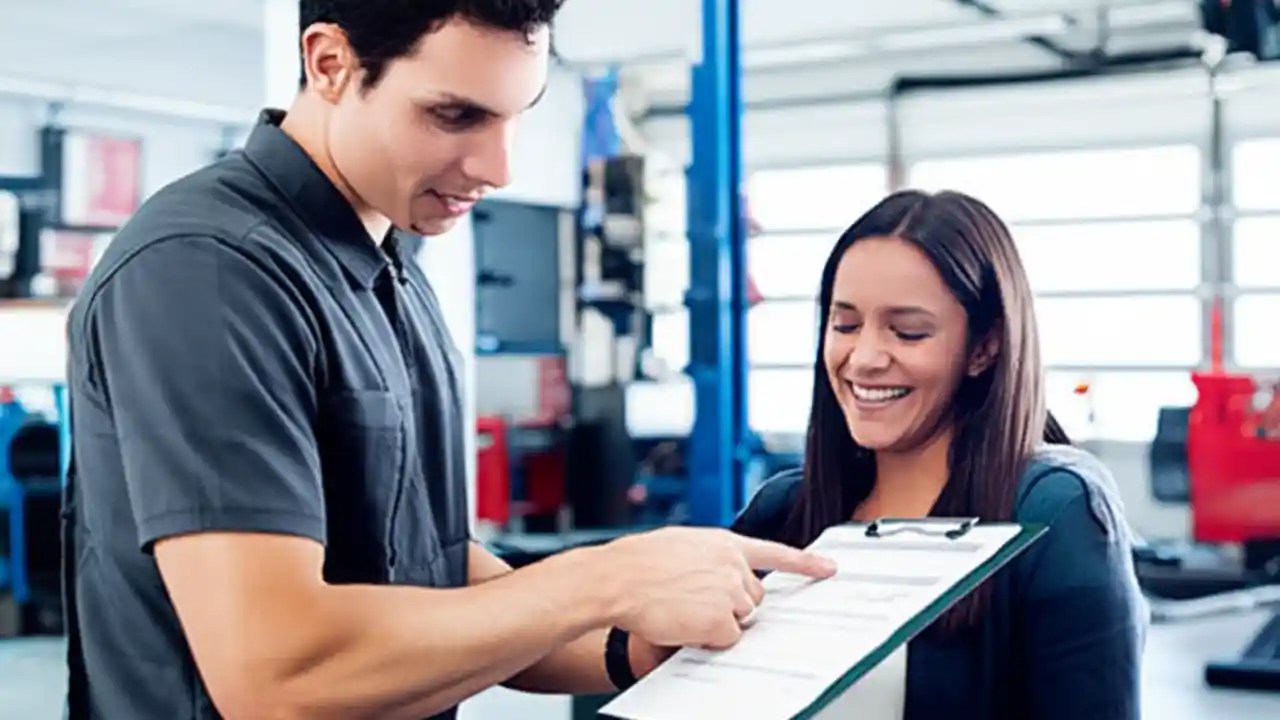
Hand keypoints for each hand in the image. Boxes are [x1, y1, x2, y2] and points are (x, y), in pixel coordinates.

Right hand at [597, 528, 835, 650]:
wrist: (617, 579)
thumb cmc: (638, 563)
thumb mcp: (680, 545)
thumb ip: (709, 557)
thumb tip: (720, 576)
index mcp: (724, 542)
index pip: (774, 552)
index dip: (805, 563)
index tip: (829, 569)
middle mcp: (733, 565)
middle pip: (753, 597)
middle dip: (731, 605)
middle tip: (694, 601)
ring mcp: (730, 592)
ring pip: (741, 619)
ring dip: (718, 621)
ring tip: (683, 608)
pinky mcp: (721, 620)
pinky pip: (727, 639)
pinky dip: (709, 638)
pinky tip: (684, 623)